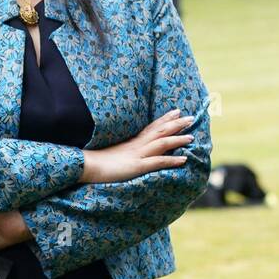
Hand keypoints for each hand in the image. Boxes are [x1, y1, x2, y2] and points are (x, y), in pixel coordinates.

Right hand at [80, 109, 194, 183]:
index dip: (165, 119)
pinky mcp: (137, 166)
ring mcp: (137, 154)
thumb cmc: (97, 161)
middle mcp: (137, 144)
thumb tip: (130, 152)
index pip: (152, 126)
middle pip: (160, 130)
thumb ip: (125, 150)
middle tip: (192, 117)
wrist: (85, 166)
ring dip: (178, 139)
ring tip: (192, 137)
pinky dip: (172, 160)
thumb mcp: (114, 153)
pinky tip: (184, 159)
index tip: (177, 111)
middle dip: (177, 124)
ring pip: (162, 143)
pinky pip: (158, 162)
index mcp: (132, 141)